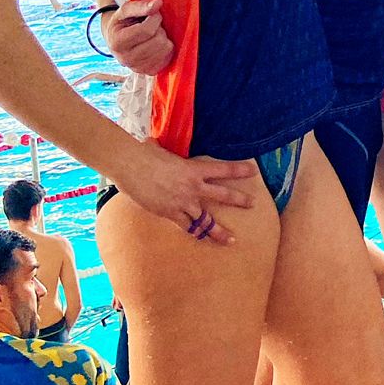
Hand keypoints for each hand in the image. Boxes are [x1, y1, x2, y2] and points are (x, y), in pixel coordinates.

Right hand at [103, 0, 173, 76]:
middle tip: (151, 26)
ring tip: (153, 35)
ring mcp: (138, 68)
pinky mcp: (149, 72)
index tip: (152, 14)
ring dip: (163, 38)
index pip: (146, 30)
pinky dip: (166, 48)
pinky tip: (156, 44)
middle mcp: (126, 59)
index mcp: (117, 43)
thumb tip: (158, 3)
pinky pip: (168, 57)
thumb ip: (140, 6)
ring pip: (165, 49)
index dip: (155, 18)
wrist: (117, 41)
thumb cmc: (122, 23)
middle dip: (159, 28)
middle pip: (158, 40)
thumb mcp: (125, 10)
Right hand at [110, 139, 258, 244]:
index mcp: (194, 168)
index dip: (239, 170)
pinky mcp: (170, 213)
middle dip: (240, 200)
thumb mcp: (164, 151)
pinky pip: (187, 227)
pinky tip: (201, 239)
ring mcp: (183, 202)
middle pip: (223, 195)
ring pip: (207, 220)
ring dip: (219, 231)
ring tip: (232, 239)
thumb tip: (153, 144)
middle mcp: (193, 187)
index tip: (253, 171)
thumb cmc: (145, 154)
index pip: (223, 170)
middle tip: (252, 204)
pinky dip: (194, 233)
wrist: (130, 166)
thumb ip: (167, 153)